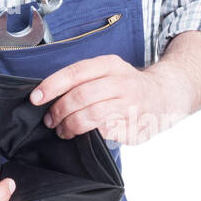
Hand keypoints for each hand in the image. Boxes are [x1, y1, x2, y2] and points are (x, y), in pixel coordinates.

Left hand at [29, 54, 191, 144]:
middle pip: (81, 96)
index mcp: (110, 65)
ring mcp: (131, 105)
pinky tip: (86, 136)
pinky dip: (92, 136)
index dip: (52, 85)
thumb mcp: (107, 71)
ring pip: (92, 116)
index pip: (75, 72)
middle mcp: (122, 82)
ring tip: (63, 131)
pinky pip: (107, 133)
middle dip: (59, 110)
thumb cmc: (125, 85)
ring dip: (71, 126)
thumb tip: (47, 95)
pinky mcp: (136, 126)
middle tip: (50, 120)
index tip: (36, 98)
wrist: (164, 95)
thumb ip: (82, 80)